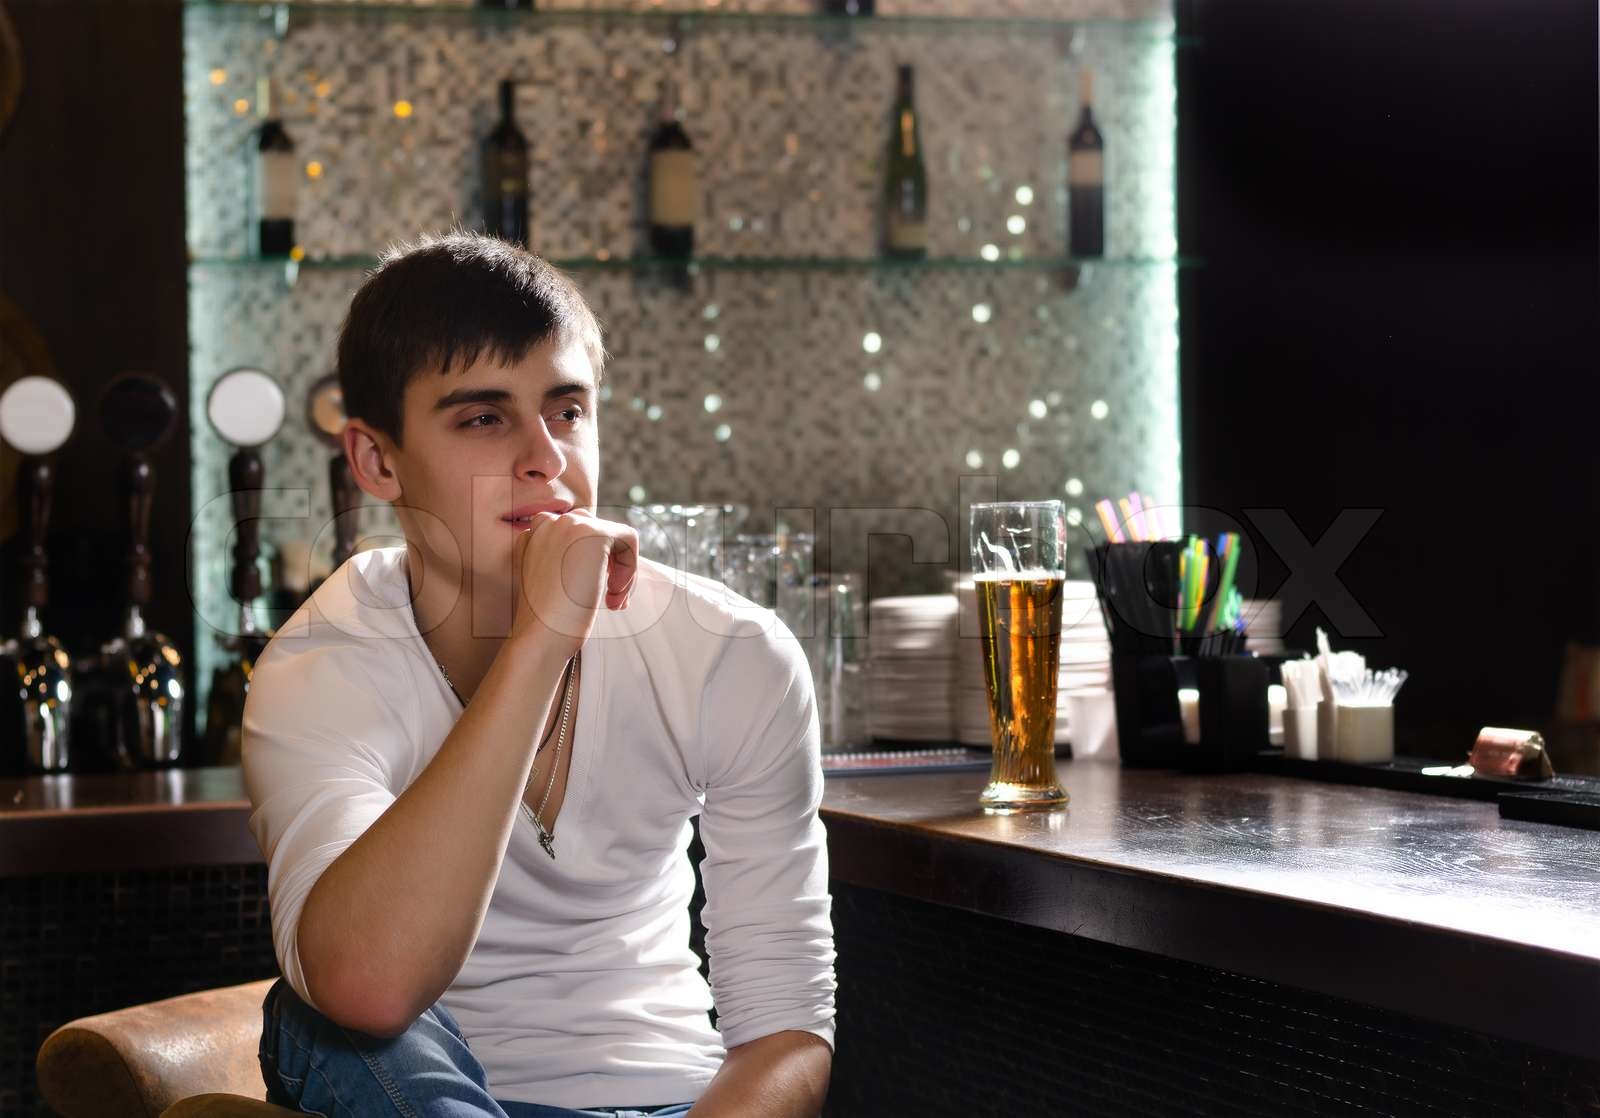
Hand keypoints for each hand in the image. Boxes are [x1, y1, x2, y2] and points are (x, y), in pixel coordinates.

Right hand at [508, 508, 637, 658]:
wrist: (540, 635)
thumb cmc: (549, 620)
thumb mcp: (554, 581)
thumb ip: (571, 558)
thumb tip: (607, 553)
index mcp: (534, 534)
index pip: (579, 535)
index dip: (596, 563)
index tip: (597, 594)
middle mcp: (548, 522)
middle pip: (599, 532)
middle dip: (611, 566)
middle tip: (611, 600)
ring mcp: (569, 524)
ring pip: (616, 536)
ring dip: (623, 570)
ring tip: (613, 601)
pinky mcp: (593, 532)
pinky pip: (629, 538)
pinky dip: (630, 567)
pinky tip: (614, 594)